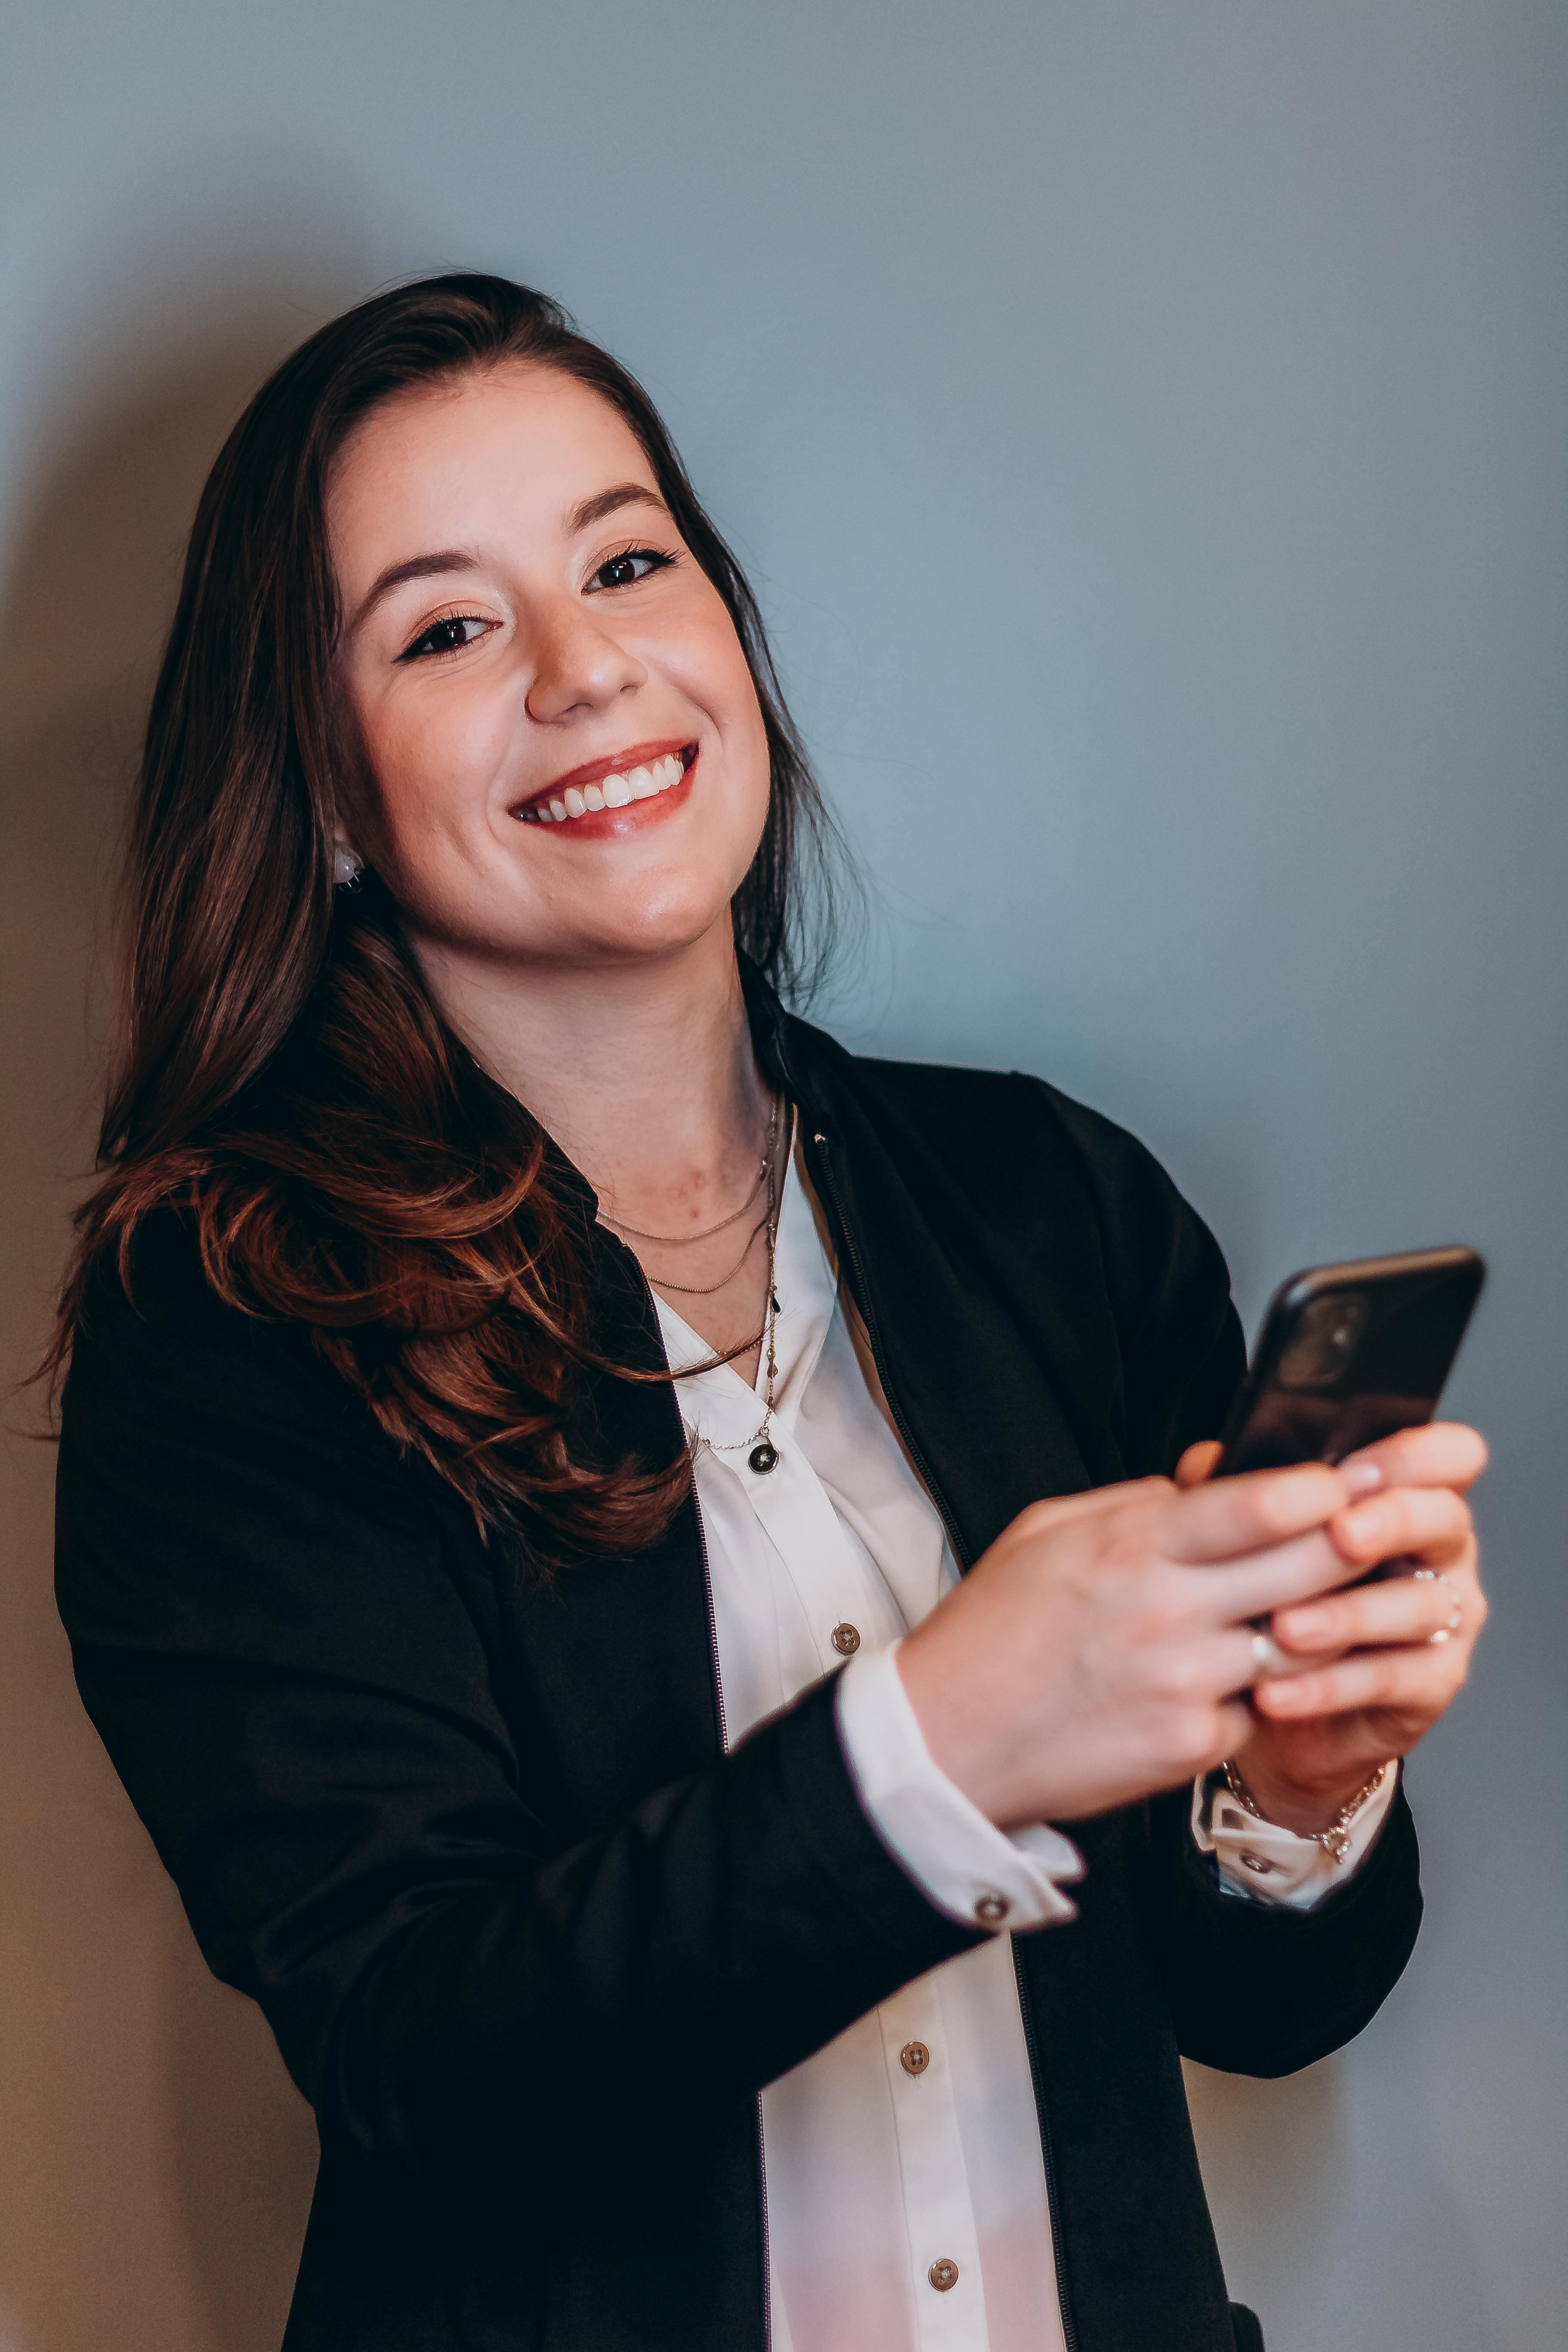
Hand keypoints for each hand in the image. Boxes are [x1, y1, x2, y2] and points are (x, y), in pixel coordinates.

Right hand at [895, 1459, 1439, 1828]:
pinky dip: (1253, 1693)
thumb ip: (1134, 1501)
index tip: (1345, 1479)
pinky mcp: (1191, 1747)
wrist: (946, 1743)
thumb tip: (1205, 1482)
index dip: (1321, 1489)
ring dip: (1317, 1622)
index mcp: (1131, 1546)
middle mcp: (1169, 1612)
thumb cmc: (991, 1630)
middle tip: (1375, 1531)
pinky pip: (1257, 1708)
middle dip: (1354, 1543)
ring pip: (1303, 1643)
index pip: (1261, 1505)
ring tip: (1311, 1605)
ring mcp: (1187, 1685)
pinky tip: (1223, 1681)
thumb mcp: (1046, 1530)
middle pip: (1310, 1568)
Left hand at [1175, 1423, 1487, 1833]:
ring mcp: (1446, 1618)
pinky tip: (1274, 1690)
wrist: (1272, 1694)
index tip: (1353, 1470)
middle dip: (1394, 1521)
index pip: (1449, 1454)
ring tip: (1285, 1627)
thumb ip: (1243, 1492)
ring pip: (1419, 1606)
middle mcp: (1440, 1550)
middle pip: (1445, 1519)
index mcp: (1407, 1493)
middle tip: (1342, 1534)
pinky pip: (1391, 1681)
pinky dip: (1329, 1686)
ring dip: (1347, 1615)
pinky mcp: (1433, 1683)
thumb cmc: (1272, 1592)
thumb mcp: (1254, 1535)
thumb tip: (1203, 1462)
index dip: (1414, 1454)